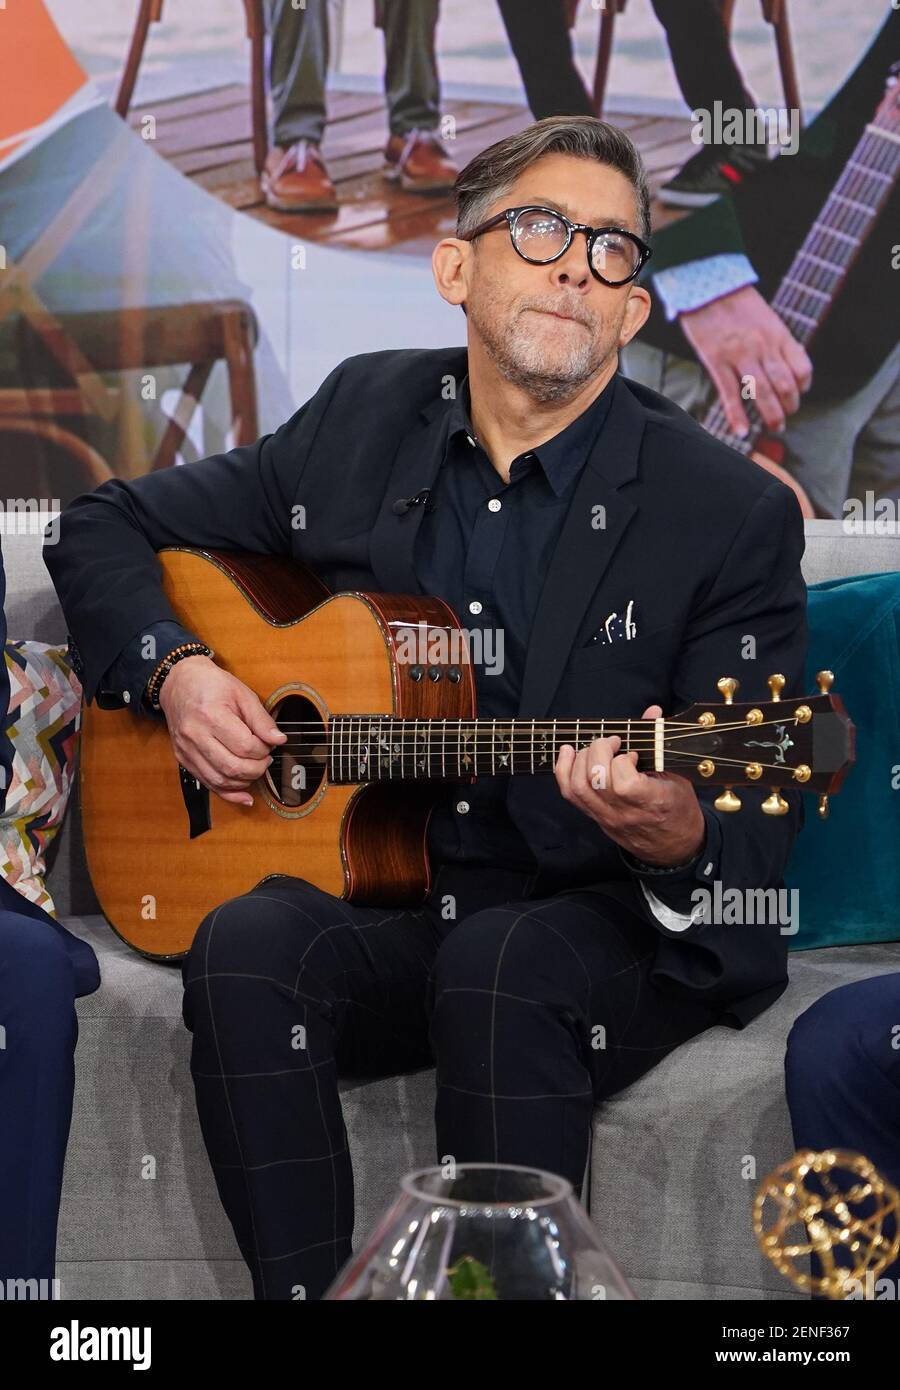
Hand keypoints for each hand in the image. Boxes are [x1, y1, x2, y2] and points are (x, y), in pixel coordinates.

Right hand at [157, 655, 286, 806]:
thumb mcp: (242, 693)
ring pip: (220, 780)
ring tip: (255, 769)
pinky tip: (244, 796)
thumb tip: (278, 740)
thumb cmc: (211, 685)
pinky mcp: (184, 759)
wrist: (179, 683)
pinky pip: (207, 783)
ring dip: (244, 781)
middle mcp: (194, 734)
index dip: (263, 750)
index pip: (244, 746)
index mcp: (210, 714)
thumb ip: (261, 719)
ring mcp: (186, 749)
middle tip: (266, 759)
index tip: (269, 744)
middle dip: (257, 768)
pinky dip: (228, 793)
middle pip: (232, 766)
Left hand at [554, 704, 704, 866]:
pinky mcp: (595, 818)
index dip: (621, 761)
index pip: (623, 784)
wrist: (673, 846)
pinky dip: (564, 770)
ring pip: (578, 788)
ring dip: (580, 759)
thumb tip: (652, 712)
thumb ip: (660, 743)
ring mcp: (607, 817)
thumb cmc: (679, 808)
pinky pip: (571, 795)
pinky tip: (569, 753)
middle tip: (612, 743)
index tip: (632, 753)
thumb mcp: (679, 775)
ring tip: (595, 748)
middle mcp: (625, 813)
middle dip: (598, 750)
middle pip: (594, 780)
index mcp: (652, 802)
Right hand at [680, 286, 812, 436]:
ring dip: (771, 416)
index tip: (798, 394)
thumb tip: (784, 366)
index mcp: (778, 334)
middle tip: (784, 419)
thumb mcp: (766, 317)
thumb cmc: (736, 301)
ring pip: (762, 393)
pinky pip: (731, 395)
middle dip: (789, 408)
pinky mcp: (717, 362)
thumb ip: (776, 341)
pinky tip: (742, 431)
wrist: (706, 286)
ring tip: (774, 427)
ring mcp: (740, 356)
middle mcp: (763, 347)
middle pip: (785, 386)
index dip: (803, 387)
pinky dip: (737, 416)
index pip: (802, 368)